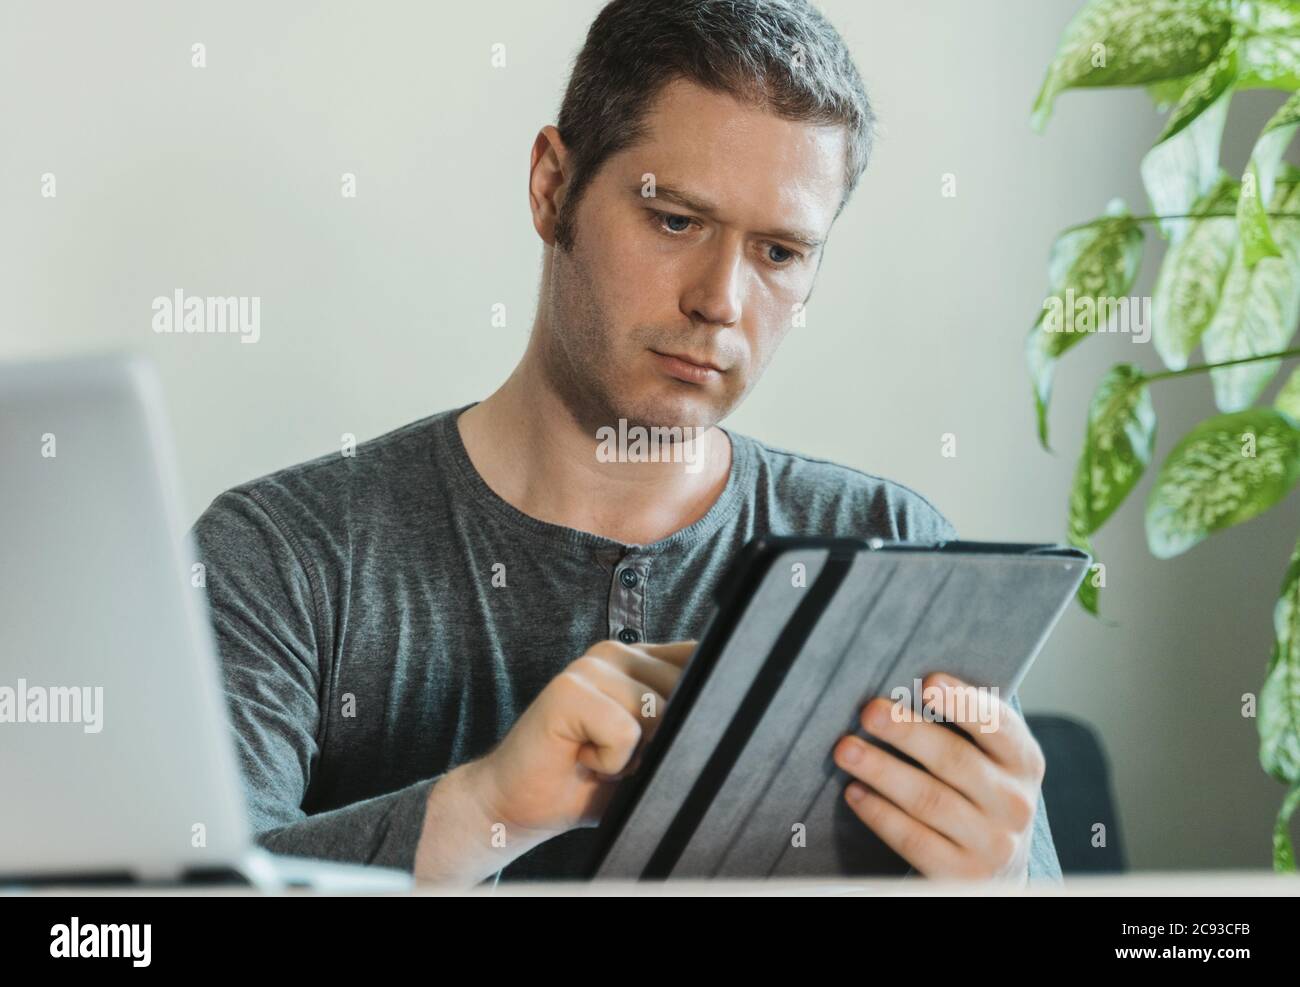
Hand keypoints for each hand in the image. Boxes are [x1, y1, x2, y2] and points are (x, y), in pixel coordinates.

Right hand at [468, 639, 695, 845]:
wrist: (520, 803)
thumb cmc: (588, 780)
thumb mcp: (652, 748)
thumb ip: (683, 718)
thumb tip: (729, 712)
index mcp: (641, 660)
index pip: (699, 660)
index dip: (705, 702)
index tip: (673, 736)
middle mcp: (617, 652)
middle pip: (687, 691)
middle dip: (666, 737)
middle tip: (622, 755)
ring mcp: (590, 667)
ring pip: (658, 712)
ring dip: (636, 754)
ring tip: (602, 757)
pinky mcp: (570, 689)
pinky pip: (625, 732)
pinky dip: (611, 762)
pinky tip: (583, 759)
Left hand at [832, 672, 1044, 880]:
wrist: (1001, 865)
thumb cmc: (978, 790)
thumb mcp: (987, 757)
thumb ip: (960, 726)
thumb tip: (900, 689)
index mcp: (1023, 761)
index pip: (997, 725)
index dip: (964, 702)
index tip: (928, 682)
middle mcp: (1015, 803)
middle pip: (955, 760)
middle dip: (908, 732)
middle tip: (869, 711)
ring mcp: (993, 844)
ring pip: (929, 800)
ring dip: (882, 771)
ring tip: (847, 750)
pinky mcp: (964, 876)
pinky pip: (914, 840)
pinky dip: (880, 814)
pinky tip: (855, 793)